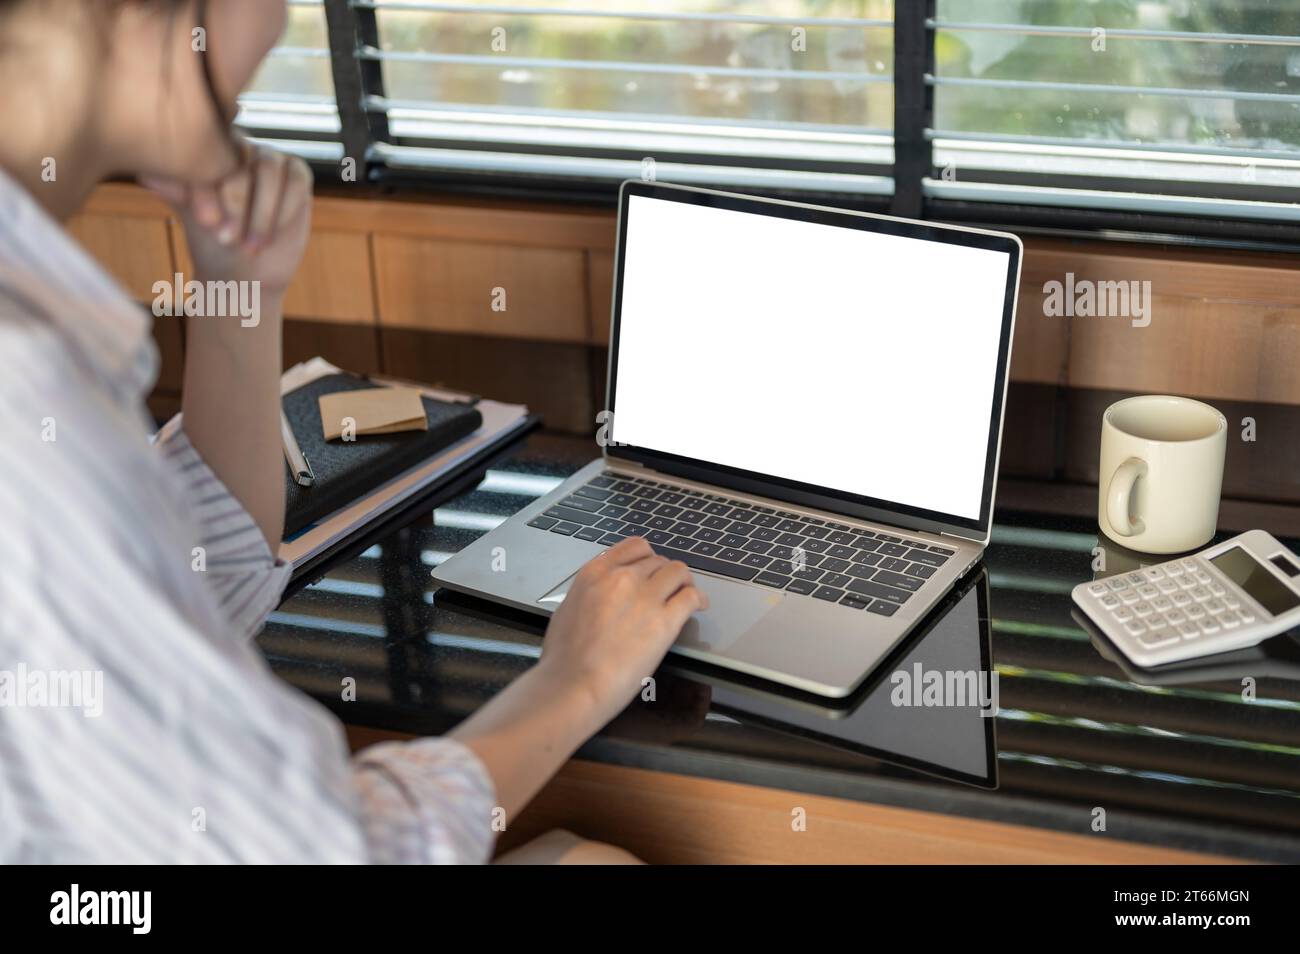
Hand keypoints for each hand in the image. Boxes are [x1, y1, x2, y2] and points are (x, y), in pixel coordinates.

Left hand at [140, 139, 312, 297]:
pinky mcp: (297, 175)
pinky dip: (283, 212)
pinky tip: (271, 235)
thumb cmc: (212, 242)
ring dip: (262, 213)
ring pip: (270, 171)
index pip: (210, 156)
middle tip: (227, 239)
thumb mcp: (192, 218)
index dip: (209, 189)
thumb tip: (148, 175)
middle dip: (236, 204)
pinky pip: (295, 184)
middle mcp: (240, 146)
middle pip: (243, 160)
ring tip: (250, 247)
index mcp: (209, 149)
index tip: (207, 223)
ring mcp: (270, 159)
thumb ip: (178, 193)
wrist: (246, 273)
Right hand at [538, 537, 709, 724]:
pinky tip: (699, 606)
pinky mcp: (665, 621)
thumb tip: (600, 597)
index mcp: (595, 573)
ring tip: (687, 593)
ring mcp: (645, 597)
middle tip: (670, 588)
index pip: (634, 547)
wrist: (573, 684)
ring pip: (678, 572)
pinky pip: (691, 597)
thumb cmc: (564, 659)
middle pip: (658, 561)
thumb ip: (591, 595)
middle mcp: (622, 578)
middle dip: (665, 574)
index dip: (649, 557)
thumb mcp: (568, 610)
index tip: (653, 567)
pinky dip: (699, 598)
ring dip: (685, 581)